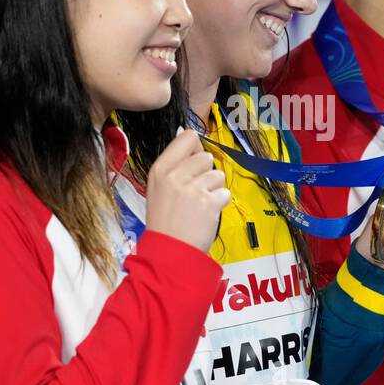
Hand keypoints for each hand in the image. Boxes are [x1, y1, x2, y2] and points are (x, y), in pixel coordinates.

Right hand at [144, 127, 230, 252]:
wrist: (170, 252)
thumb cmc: (165, 221)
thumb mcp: (158, 187)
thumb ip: (175, 162)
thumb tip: (187, 132)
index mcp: (160, 169)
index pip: (187, 138)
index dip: (195, 149)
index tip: (192, 164)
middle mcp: (175, 176)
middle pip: (206, 156)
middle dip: (205, 173)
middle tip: (193, 193)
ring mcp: (192, 189)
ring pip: (218, 174)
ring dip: (213, 189)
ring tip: (198, 205)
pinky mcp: (208, 203)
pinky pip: (225, 192)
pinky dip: (219, 203)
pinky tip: (205, 214)